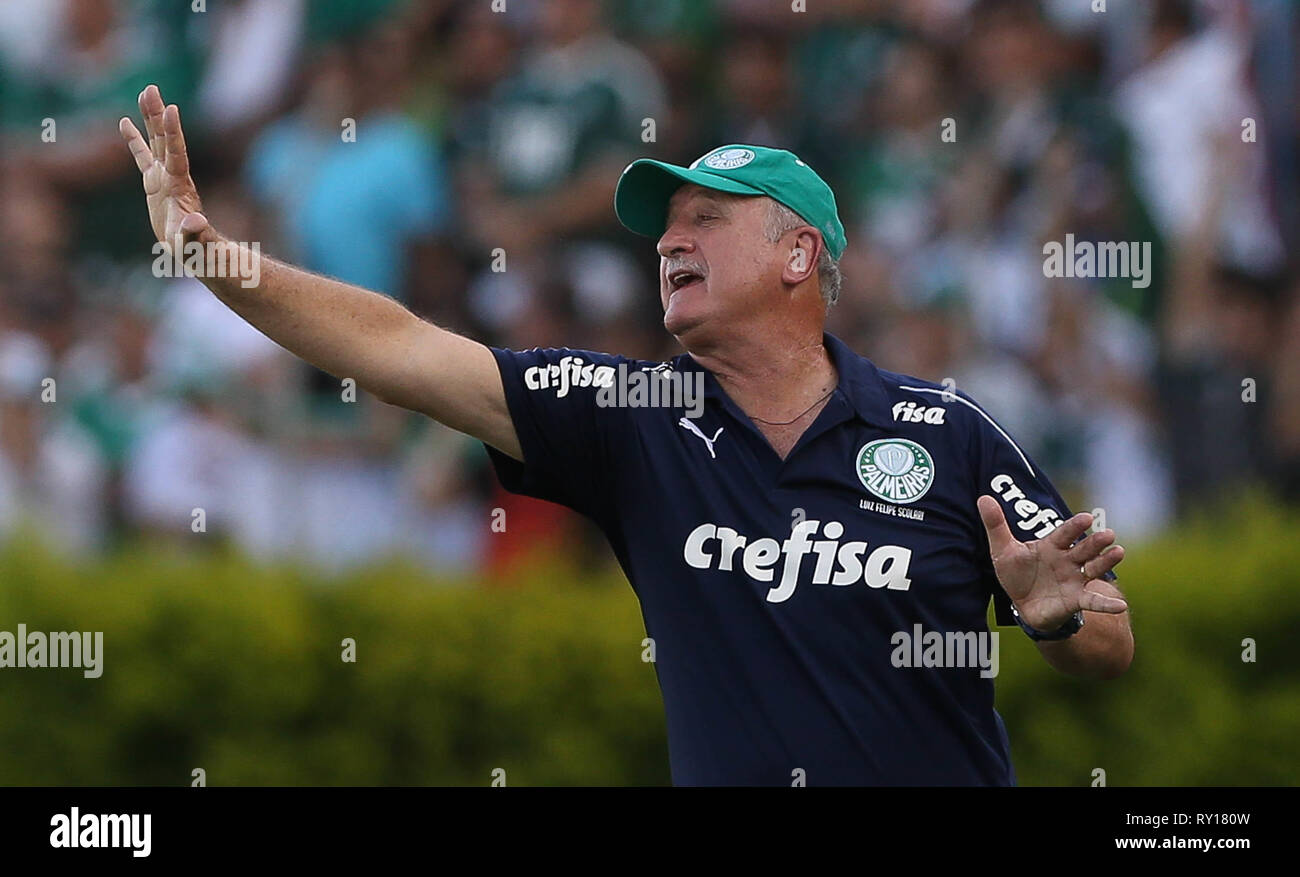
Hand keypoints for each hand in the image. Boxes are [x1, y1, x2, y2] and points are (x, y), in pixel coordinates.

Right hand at [119, 84, 213, 247]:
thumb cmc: (195, 248)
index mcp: (180, 186)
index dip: (173, 133)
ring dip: (149, 118)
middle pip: (164, 139)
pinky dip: (134, 139)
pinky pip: (141, 156)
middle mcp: (173, 176)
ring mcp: (163, 177)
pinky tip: (124, 121)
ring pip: (154, 141)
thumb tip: (196, 223)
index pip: (176, 154)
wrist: (194, 250)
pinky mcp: (153, 184)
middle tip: (151, 88)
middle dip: (157, 114)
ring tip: (145, 92)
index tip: (172, 108)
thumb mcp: (192, 242)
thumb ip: (193, 232)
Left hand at [977, 496, 1127, 631]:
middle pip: (1084, 548)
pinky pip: (1093, 602)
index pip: (1064, 533)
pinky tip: (1120, 605)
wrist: (1023, 605)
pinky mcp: (1076, 600)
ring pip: (1093, 568)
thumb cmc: (1016, 573)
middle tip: (1108, 533)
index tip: (1087, 518)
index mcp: (1051, 545)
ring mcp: (1075, 579)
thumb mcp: (1002, 550)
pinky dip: (1107, 604)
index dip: (1074, 526)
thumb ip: (996, 525)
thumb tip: (982, 498)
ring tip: (1119, 552)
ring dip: (1106, 561)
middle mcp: (1068, 560)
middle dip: (1096, 541)